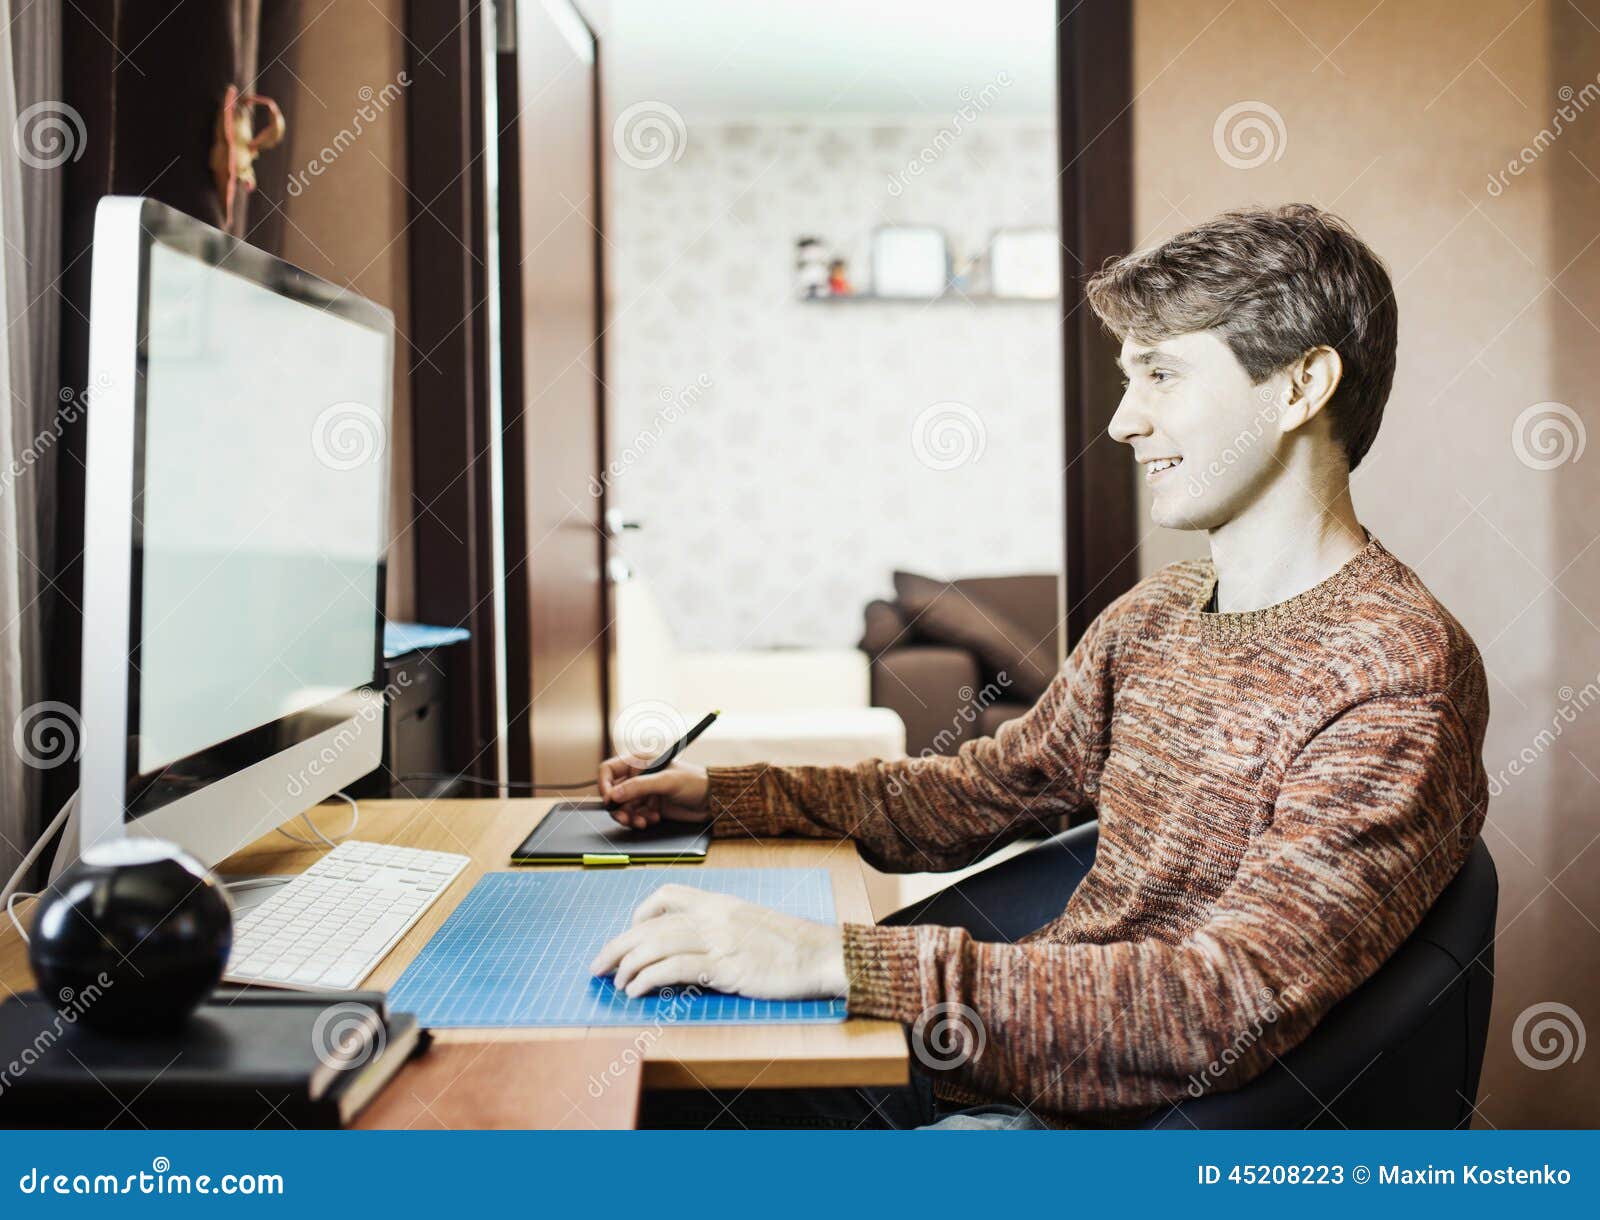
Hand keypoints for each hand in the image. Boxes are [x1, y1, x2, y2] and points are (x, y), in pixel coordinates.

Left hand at [589, 884, 846, 1000]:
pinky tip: (636, 991)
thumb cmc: (791, 946)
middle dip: (616, 945)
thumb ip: (722, 928)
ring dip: (627, 966)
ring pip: (655, 945)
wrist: (821, 955)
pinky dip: (646, 979)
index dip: (639, 913)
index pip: (667, 894)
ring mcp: (718, 941)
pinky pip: (672, 969)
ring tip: (616, 983)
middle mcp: (713, 917)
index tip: (629, 933)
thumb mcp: (752, 923)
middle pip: (650, 925)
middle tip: (597, 965)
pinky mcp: (724, 967)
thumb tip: (693, 947)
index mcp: (719, 902)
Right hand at [597, 754, 709, 829]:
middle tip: (625, 818)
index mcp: (639, 762)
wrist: (713, 800)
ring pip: (622, 808)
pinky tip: (654, 819)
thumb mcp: (667, 781)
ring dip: (629, 817)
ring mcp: (643, 793)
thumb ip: (639, 787)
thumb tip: (614, 795)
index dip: (604, 785)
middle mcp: (638, 777)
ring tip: (643, 822)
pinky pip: (634, 817)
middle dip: (618, 807)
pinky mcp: (649, 808)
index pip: (609, 770)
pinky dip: (640, 821)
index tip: (609, 800)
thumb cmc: (695, 782)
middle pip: (613, 793)